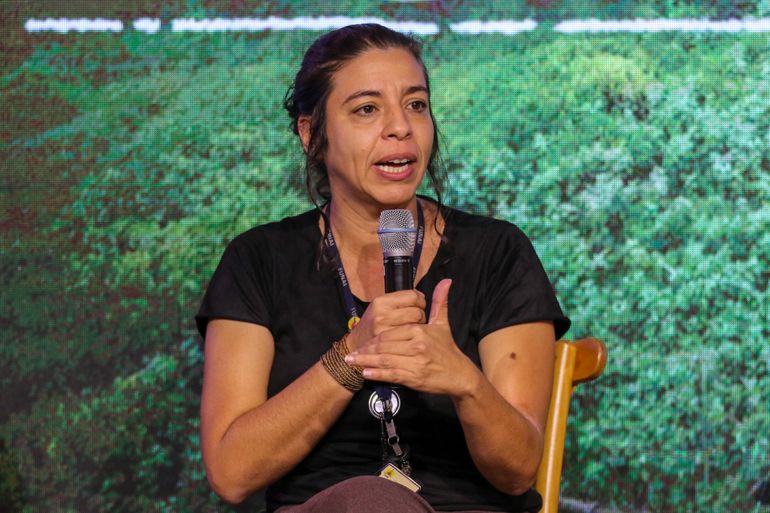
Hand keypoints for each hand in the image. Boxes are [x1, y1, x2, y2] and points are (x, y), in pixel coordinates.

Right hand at [345, 289, 425, 352]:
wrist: (356, 343)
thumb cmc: (373, 323)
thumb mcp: (381, 306)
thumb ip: (400, 299)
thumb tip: (421, 296)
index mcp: (381, 302)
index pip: (413, 296)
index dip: (420, 301)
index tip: (419, 305)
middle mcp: (382, 315)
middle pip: (417, 312)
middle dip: (421, 315)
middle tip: (415, 319)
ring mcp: (385, 330)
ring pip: (416, 325)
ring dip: (418, 327)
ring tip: (412, 328)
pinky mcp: (389, 344)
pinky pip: (410, 337)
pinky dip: (412, 337)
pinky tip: (408, 337)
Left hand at [346, 279, 480, 396]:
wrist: (460, 374)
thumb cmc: (448, 349)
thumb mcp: (442, 324)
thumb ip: (440, 303)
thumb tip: (446, 281)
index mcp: (419, 330)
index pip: (390, 332)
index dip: (374, 338)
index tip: (362, 342)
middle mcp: (416, 344)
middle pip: (384, 345)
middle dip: (366, 350)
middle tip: (351, 354)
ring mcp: (415, 361)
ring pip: (385, 359)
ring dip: (366, 361)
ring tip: (353, 362)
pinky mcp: (415, 377)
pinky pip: (392, 374)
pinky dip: (377, 373)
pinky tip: (366, 372)